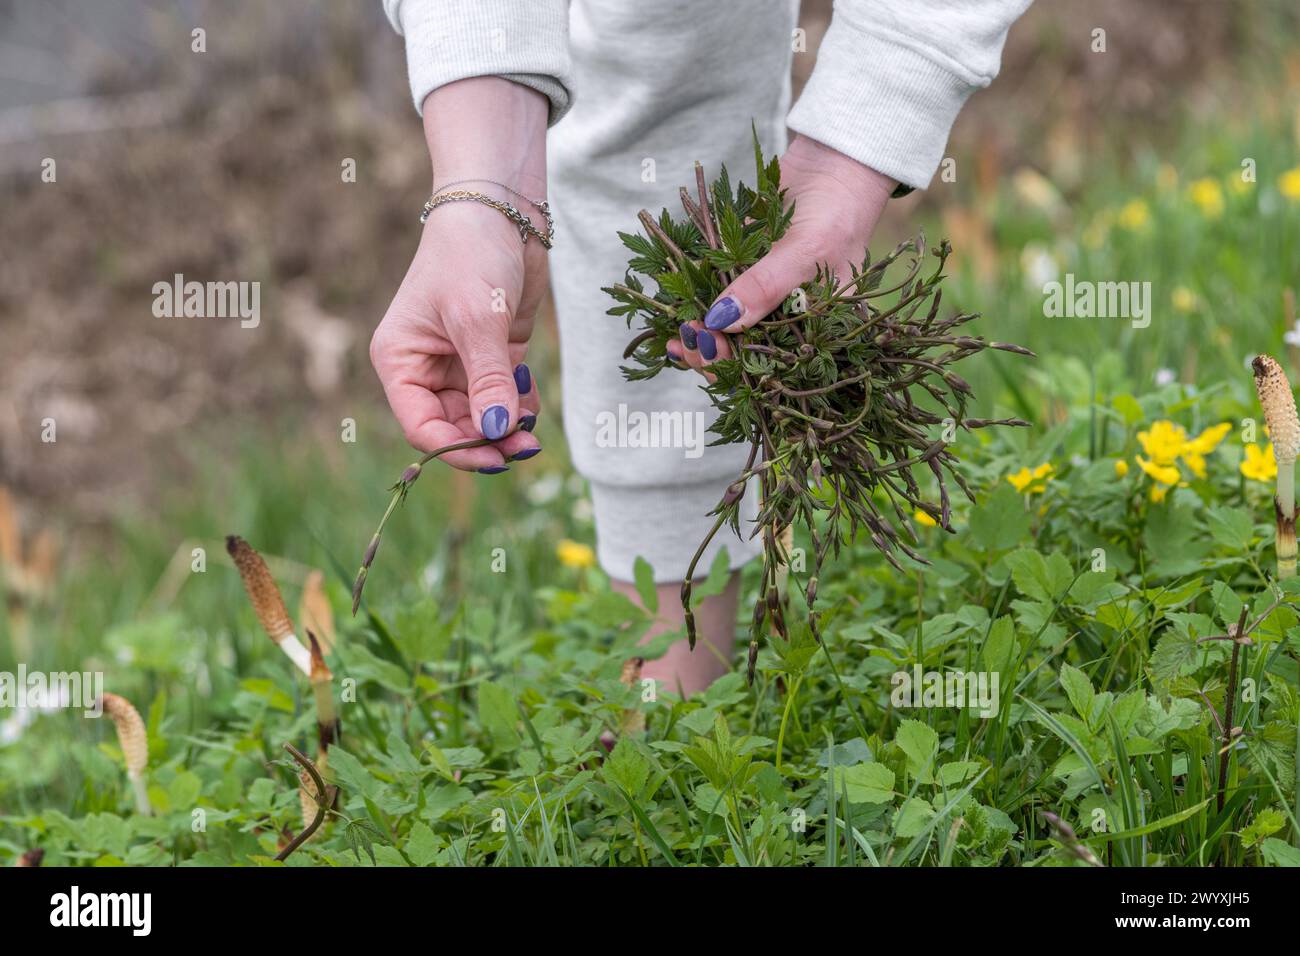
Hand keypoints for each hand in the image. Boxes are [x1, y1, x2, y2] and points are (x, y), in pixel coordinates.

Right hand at [369, 78, 548, 471]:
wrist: (501, 207)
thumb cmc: (472, 254)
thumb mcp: (479, 320)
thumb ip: (488, 380)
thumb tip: (496, 432)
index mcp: (400, 361)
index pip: (422, 425)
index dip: (456, 448)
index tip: (495, 456)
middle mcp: (425, 367)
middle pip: (453, 427)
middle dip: (488, 440)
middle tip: (525, 448)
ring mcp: (460, 362)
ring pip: (481, 417)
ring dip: (506, 428)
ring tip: (532, 432)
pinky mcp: (493, 353)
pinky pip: (504, 396)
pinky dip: (518, 406)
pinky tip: (532, 402)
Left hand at [667, 134, 896, 378]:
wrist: (836, 158)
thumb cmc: (840, 208)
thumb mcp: (808, 250)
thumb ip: (766, 286)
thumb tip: (722, 321)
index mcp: (816, 326)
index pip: (774, 363)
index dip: (739, 364)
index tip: (708, 350)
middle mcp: (790, 315)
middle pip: (746, 348)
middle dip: (712, 350)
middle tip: (685, 341)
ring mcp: (765, 291)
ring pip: (727, 323)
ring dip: (700, 329)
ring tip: (676, 332)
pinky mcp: (745, 266)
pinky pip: (717, 288)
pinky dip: (696, 296)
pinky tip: (675, 303)